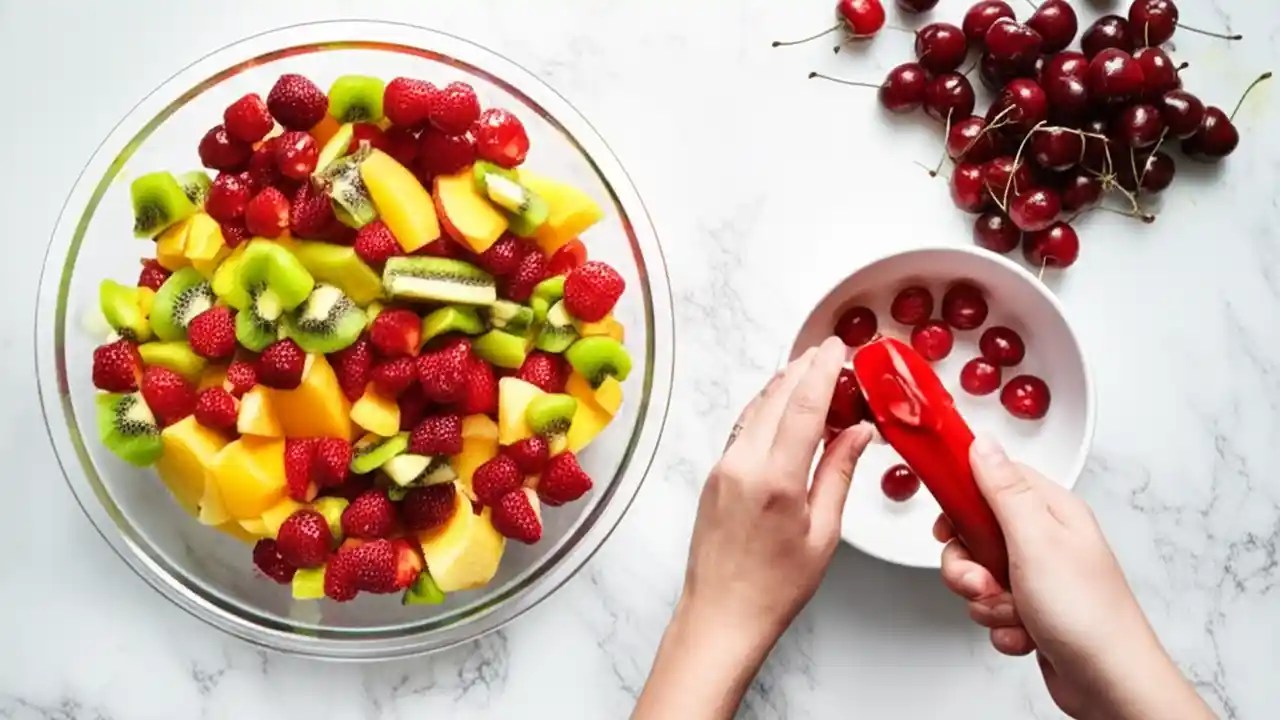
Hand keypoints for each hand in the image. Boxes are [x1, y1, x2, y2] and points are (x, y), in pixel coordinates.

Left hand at [634, 337, 872, 719]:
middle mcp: (742, 465)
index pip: (803, 406)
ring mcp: (722, 468)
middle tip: (831, 355)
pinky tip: (783, 410)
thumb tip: (857, 432)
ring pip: (756, 409)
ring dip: (783, 386)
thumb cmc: (774, 588)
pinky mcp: (713, 476)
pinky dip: (766, 410)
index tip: (838, 348)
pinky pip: (742, 429)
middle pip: (776, 398)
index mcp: (775, 480)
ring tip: (812, 373)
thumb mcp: (824, 534)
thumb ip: (839, 474)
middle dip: (804, 369)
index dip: (822, 370)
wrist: (720, 616)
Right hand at [937, 438, 1212, 719]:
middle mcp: (1045, 540)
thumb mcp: (1036, 540)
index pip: (994, 478)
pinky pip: (991, 608)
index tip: (948, 522)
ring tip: (1012, 612)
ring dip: (985, 600)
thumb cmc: (1088, 614)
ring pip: (979, 574)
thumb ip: (1004, 489)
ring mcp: (1038, 576)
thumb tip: (983, 444)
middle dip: (968, 564)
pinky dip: (1000, 624)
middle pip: (976, 532)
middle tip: (983, 580)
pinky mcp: (1031, 609)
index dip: (962, 497)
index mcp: (1051, 511)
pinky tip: (1024, 633)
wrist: (1109, 682)